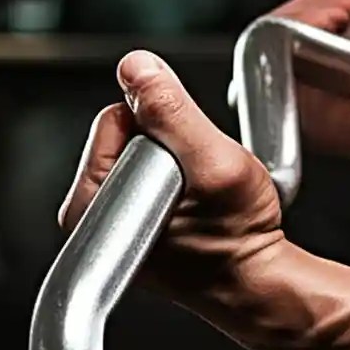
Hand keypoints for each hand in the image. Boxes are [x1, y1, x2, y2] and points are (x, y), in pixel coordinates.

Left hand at [58, 51, 280, 305]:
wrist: (258, 283)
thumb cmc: (237, 238)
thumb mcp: (212, 160)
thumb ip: (171, 111)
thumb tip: (135, 66)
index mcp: (90, 202)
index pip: (116, 117)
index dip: (163, 124)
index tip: (189, 159)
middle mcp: (93, 218)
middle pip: (127, 134)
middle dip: (171, 144)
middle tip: (200, 180)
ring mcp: (116, 224)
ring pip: (145, 152)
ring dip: (181, 162)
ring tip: (203, 196)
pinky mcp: (138, 227)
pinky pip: (154, 176)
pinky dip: (182, 180)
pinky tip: (199, 205)